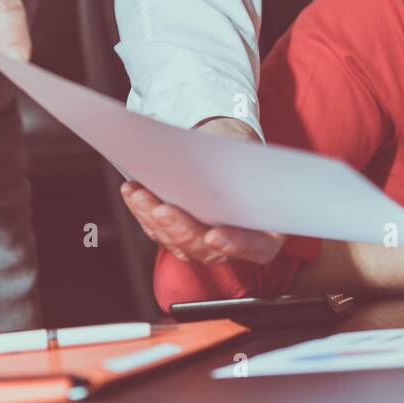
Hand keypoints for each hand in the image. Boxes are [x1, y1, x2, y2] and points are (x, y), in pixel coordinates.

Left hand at [120, 118, 283, 266]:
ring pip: (180, 244)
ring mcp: (208, 244)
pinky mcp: (183, 236)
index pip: (258, 247)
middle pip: (209, 249)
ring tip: (139, 195)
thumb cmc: (245, 154)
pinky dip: (145, 214)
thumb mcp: (250, 156)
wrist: (228, 153)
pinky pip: (162, 234)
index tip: (214, 236)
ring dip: (155, 220)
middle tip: (162, 210)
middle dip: (181, 230)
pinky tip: (134, 193)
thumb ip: (243, 168)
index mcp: (269, 227)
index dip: (237, 244)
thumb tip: (219, 166)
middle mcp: (239, 242)